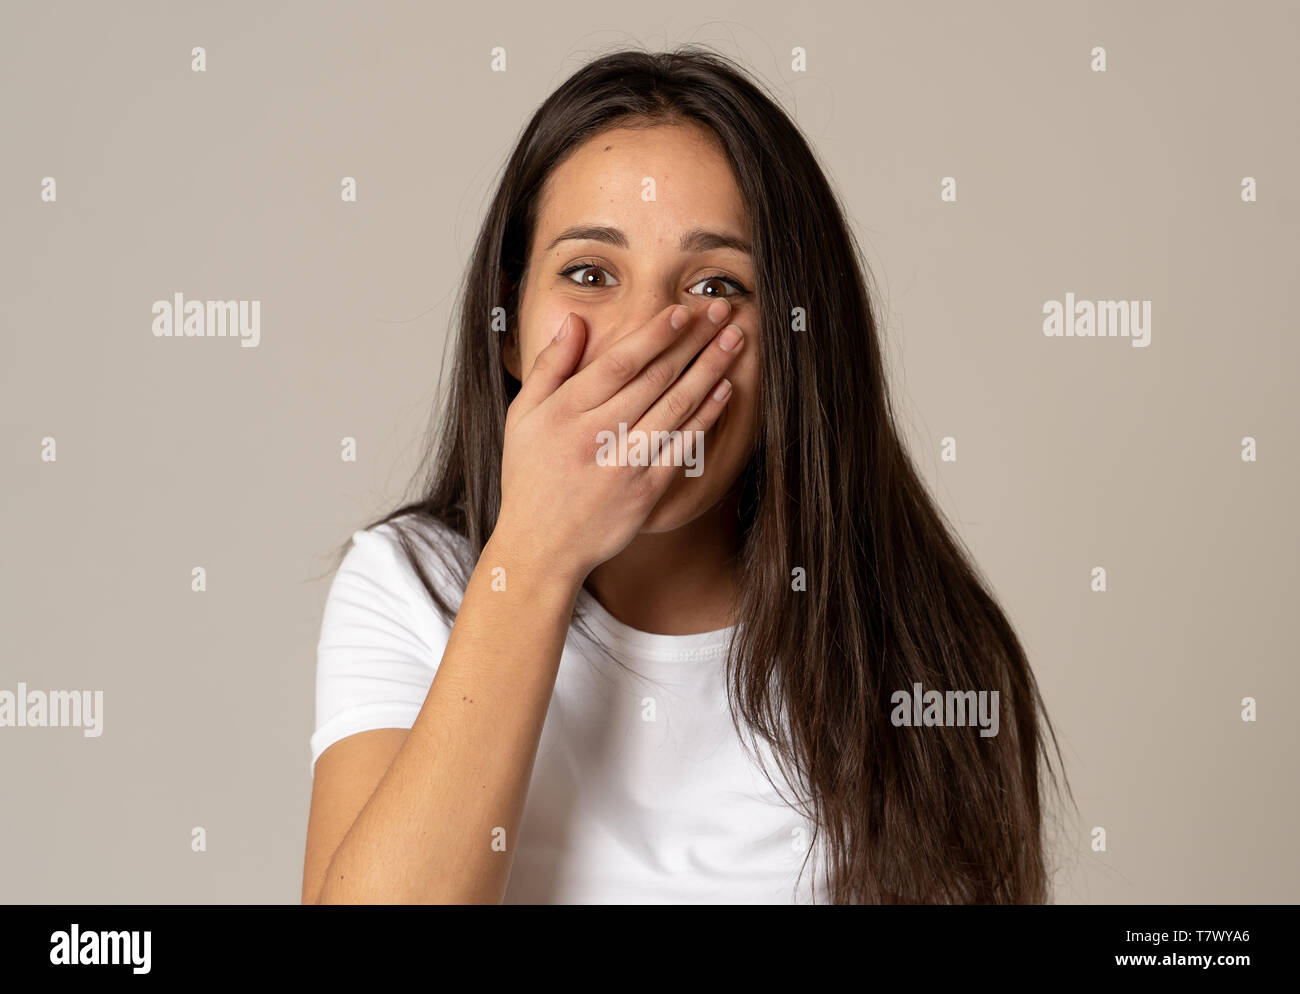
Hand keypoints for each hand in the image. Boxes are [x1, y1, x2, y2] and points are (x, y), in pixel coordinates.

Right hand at [494, 298, 743, 585]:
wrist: (540, 547)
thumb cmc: (529, 477)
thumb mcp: (522, 416)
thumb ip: (550, 366)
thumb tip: (574, 320)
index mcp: (566, 411)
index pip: (620, 363)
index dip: (655, 335)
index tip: (683, 311)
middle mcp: (596, 435)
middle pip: (656, 378)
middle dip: (693, 341)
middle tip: (721, 311)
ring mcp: (624, 465)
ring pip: (676, 407)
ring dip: (710, 370)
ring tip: (735, 341)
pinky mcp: (645, 491)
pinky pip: (682, 446)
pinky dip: (705, 417)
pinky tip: (724, 391)